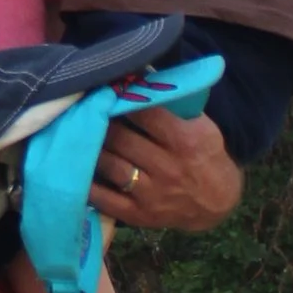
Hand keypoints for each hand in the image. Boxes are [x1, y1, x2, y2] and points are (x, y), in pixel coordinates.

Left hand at [89, 103, 242, 234]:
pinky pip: (104, 199)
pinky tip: (74, 168)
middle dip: (100, 121)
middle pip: (121, 138)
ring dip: (90, 148)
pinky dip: (86, 184)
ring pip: (109, 165)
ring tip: (78, 134)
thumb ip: (171, 105)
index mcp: (185, 140)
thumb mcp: (201, 125)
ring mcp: (152, 193)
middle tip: (85, 109)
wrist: (218, 202)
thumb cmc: (205, 155)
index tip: (106, 88)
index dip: (121, 98)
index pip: (144, 113)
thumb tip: (136, 77)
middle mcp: (168, 167)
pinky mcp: (138, 215)